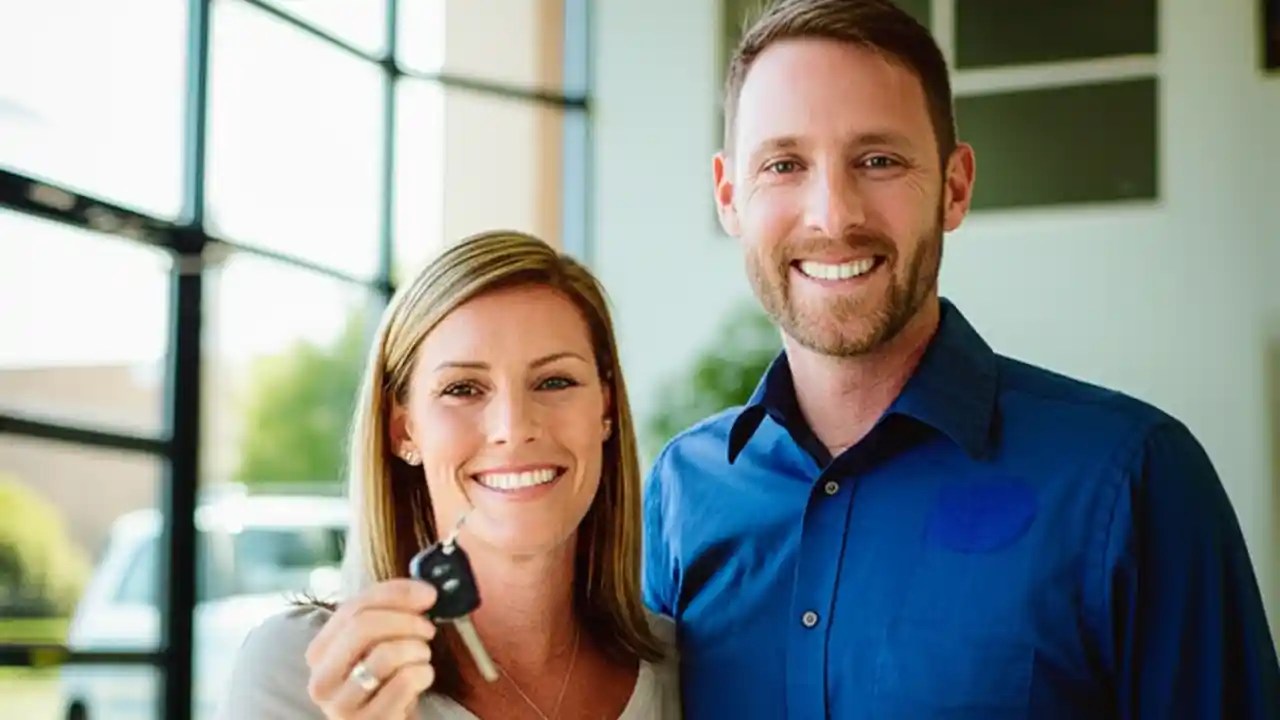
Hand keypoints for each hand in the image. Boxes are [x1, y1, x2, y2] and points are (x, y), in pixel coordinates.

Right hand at [304, 579, 439, 718]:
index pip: (353, 607)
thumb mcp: (378, 645)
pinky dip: (423, 673)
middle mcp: (321, 679)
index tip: (428, 594)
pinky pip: (404, 682)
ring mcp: (340, 706)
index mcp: (319, 651)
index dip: (396, 594)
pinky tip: (422, 678)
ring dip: (417, 649)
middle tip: (428, 629)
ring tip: (422, 657)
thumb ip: (390, 612)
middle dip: (406, 621)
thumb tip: (424, 591)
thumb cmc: (385, 682)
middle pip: (363, 627)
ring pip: (385, 654)